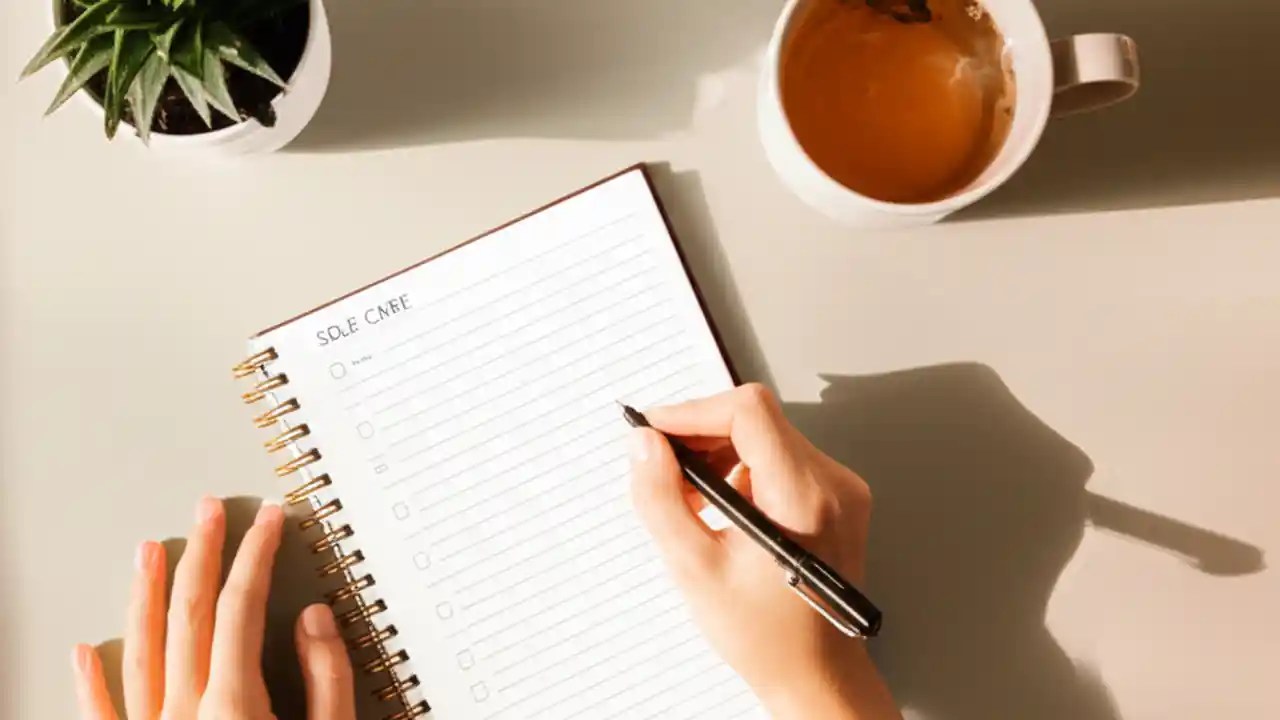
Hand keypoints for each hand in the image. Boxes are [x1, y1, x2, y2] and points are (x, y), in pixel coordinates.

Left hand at [70, 498, 356, 719]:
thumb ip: (327, 680)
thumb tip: (316, 620)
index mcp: (236, 704)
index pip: (242, 605)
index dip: (257, 553)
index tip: (268, 520)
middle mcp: (188, 713)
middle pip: (191, 614)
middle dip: (203, 553)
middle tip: (209, 512)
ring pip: (143, 651)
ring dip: (147, 596)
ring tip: (149, 551)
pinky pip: (106, 713)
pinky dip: (93, 681)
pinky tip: (85, 651)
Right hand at [628, 384, 900, 719]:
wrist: (815, 672)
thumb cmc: (765, 635)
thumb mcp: (694, 569)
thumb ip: (661, 500)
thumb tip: (645, 447)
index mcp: (802, 498)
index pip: (748, 413)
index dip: (693, 412)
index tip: (656, 429)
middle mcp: (831, 484)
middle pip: (756, 420)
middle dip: (700, 436)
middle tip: (662, 466)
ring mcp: (839, 489)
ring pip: (766, 437)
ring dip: (718, 455)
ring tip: (688, 498)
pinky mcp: (834, 497)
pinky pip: (780, 459)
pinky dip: (742, 471)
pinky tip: (719, 507)